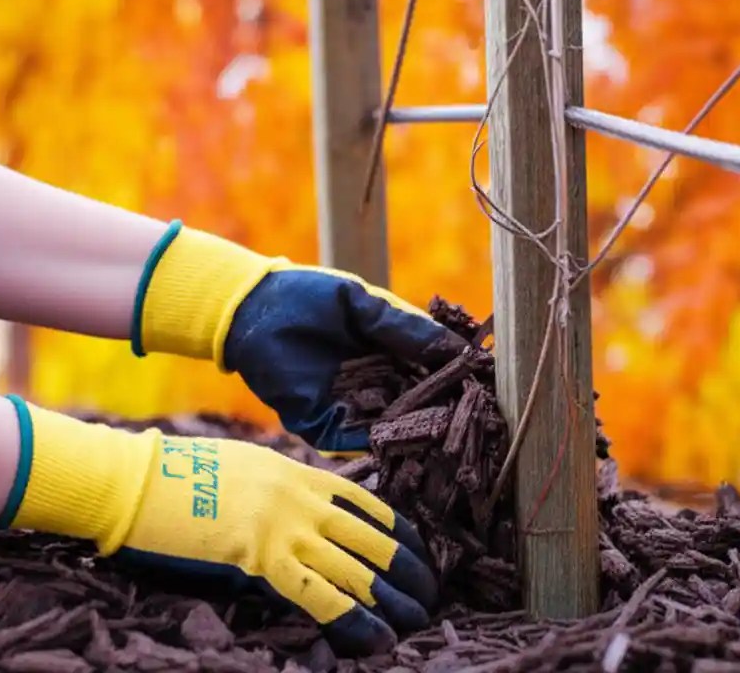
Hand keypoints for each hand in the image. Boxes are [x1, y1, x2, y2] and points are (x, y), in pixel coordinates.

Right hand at [0, 397, 437, 656]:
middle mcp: (302, 495)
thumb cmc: (176, 475)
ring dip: (394, 598)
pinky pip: (322, 593)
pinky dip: (355, 618)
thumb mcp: (243, 470)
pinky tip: (377, 637)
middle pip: (373, 536)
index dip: (400, 533)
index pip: (367, 504)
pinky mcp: (262, 556)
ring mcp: (285, 524)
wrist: (137, 478)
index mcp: (297, 472)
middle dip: (408, 569)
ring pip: (359, 565)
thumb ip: (278, 490)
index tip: (419, 556)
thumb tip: (298, 521)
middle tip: (428, 595)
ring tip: (417, 620)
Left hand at [131, 221, 468, 452]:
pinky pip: (353, 441)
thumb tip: (457, 350)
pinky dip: (375, 443)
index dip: (457, 383)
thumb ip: (405, 329)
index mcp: (389, 354)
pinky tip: (399, 443)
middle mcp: (374, 385)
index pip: (432, 374)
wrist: (252, 310)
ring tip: (446, 443)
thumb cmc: (308, 296)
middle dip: (442, 417)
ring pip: (390, 428)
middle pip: (417, 407)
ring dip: (414, 436)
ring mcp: (349, 408)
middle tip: (475, 426)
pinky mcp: (321, 426)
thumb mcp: (364, 306)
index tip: (486, 391)